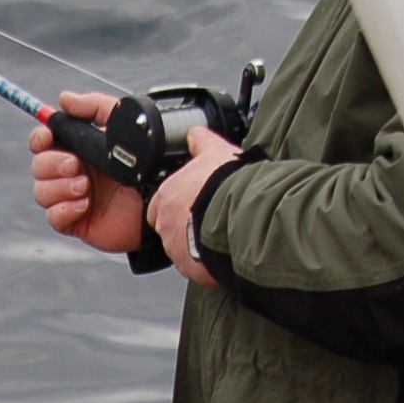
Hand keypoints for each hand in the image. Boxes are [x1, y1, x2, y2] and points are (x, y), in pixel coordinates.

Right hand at [28, 93, 149, 253]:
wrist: (157, 196)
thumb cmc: (143, 161)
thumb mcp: (120, 123)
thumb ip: (94, 106)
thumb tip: (64, 99)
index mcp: (77, 149)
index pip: (44, 142)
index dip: (40, 138)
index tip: (47, 137)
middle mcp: (71, 173)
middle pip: (39, 166)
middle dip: (52, 164)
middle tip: (76, 164)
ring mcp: (71, 197)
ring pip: (41, 192)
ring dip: (59, 187)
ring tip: (85, 187)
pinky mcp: (76, 221)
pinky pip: (53, 217)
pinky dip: (64, 209)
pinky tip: (84, 204)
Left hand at [148, 127, 242, 286]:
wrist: (243, 215)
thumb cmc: (228, 185)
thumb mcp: (215, 152)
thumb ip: (201, 143)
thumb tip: (195, 133)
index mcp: (165, 197)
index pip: (159, 205)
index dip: (176, 205)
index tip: (192, 203)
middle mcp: (165, 225)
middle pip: (168, 229)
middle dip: (184, 226)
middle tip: (207, 218)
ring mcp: (175, 249)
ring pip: (181, 250)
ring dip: (195, 245)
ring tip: (218, 234)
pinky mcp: (190, 269)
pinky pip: (195, 268)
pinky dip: (206, 262)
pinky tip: (222, 249)